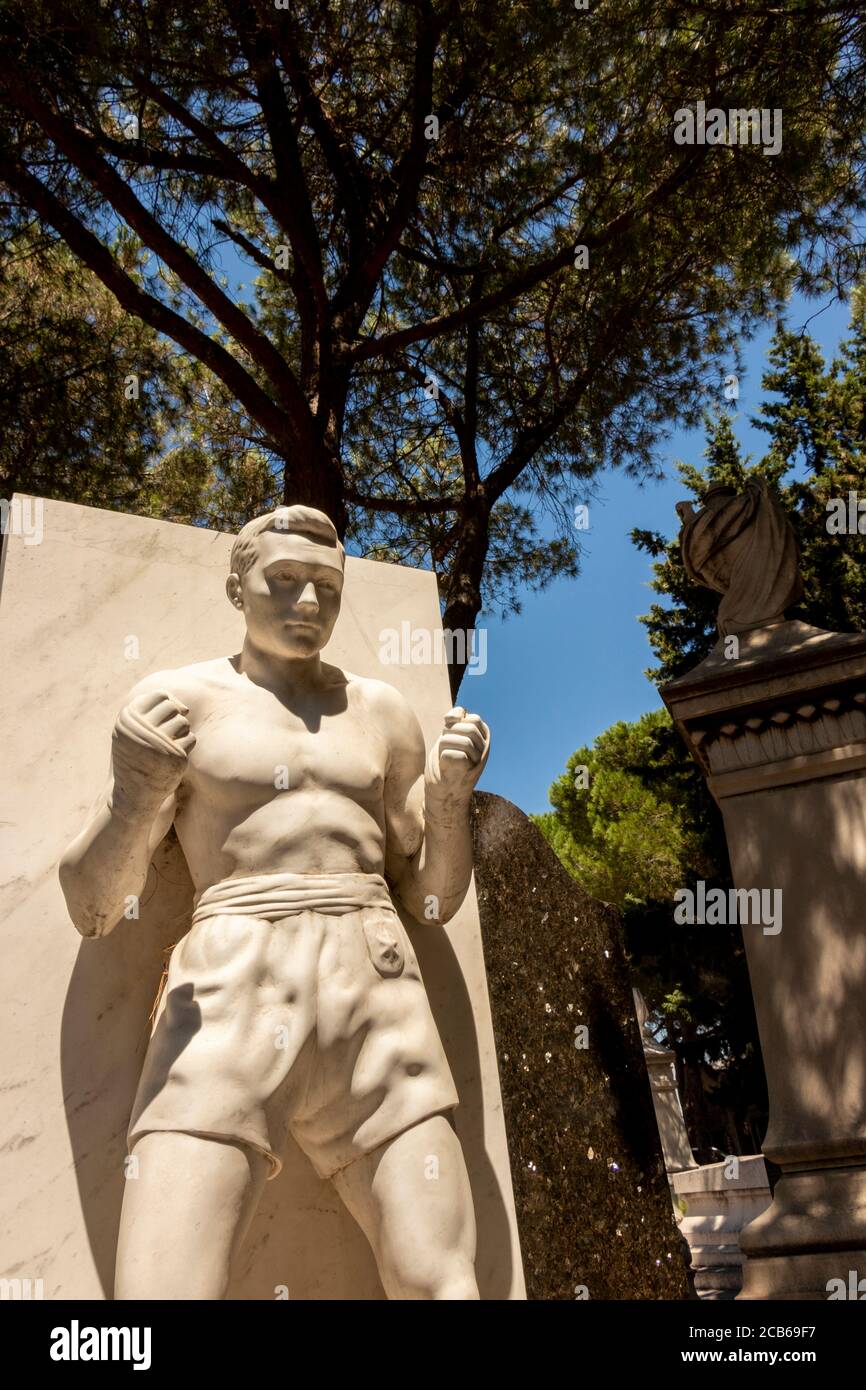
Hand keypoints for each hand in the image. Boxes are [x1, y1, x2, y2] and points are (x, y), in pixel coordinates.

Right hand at [110, 689, 195, 817]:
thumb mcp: (132, 730)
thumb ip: (150, 712)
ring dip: (181, 731)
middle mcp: (141, 730)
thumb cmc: (136, 755)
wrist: (134, 792)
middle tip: (169, 732)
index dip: (169, 702)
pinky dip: (187, 745)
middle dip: (175, 717)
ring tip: (170, 744)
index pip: (159, 695)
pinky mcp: (174, 757)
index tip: (170, 714)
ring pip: (183, 722)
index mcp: (128, 719)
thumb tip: (184, 707)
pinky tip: (175, 755)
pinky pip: (191, 738)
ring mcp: (158, 744)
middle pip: (172, 708)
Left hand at [427, 707, 489, 799]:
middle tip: (443, 745)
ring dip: (444, 745)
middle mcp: (485, 750)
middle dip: (449, 733)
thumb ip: (455, 722)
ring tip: (442, 755)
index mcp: (483, 739)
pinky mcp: (469, 774)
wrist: (442, 793)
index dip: (456, 722)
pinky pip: (453, 755)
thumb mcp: (449, 737)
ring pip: (462, 741)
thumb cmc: (444, 763)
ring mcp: (479, 762)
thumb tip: (457, 715)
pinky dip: (443, 758)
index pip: (473, 719)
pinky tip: (444, 765)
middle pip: (468, 729)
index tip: (447, 731)